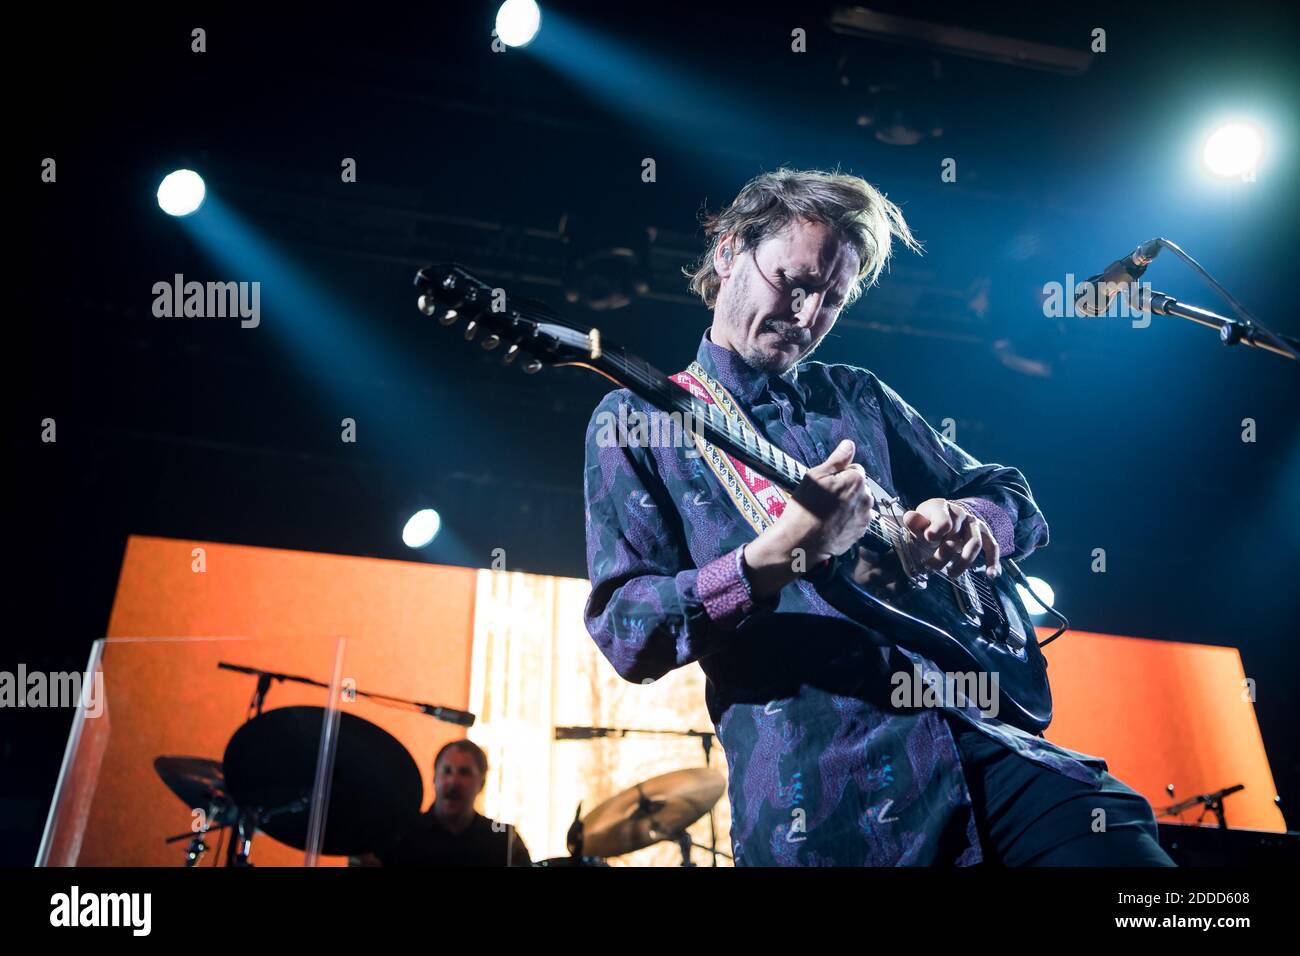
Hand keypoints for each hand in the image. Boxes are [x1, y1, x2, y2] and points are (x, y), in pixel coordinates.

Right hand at [742, 439, 875, 596]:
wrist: (801, 542)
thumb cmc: (805, 506)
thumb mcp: (815, 476)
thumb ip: (836, 460)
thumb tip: (849, 444)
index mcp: (857, 480)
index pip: (854, 469)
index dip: (839, 475)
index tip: (825, 485)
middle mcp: (866, 498)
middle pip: (859, 486)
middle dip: (846, 489)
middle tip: (825, 499)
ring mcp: (865, 517)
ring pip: (859, 503)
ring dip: (849, 504)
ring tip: (829, 513)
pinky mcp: (861, 533)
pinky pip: (857, 519)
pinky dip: (849, 519)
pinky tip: (833, 523)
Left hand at [901, 498, 1000, 577]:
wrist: (943, 516)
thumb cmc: (928, 522)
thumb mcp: (918, 520)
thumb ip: (914, 522)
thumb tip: (910, 518)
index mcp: (942, 507)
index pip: (943, 519)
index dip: (937, 530)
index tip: (929, 539)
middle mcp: (961, 513)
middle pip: (955, 536)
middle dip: (943, 554)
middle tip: (930, 566)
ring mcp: (973, 523)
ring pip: (974, 542)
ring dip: (964, 561)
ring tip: (952, 574)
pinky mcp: (984, 534)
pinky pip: (992, 546)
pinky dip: (993, 560)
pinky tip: (991, 574)